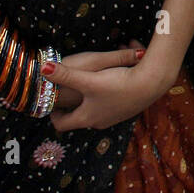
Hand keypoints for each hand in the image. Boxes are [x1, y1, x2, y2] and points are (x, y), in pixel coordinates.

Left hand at [44, 43, 160, 129]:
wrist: (152, 85)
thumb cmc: (118, 83)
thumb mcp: (88, 77)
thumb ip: (64, 74)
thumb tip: (42, 68)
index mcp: (86, 117)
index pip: (61, 124)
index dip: (53, 114)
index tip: (52, 103)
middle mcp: (98, 121)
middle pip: (79, 117)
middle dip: (74, 102)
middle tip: (70, 88)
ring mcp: (114, 117)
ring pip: (96, 109)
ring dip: (91, 95)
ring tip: (91, 78)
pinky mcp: (126, 110)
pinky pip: (110, 104)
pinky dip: (106, 93)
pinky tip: (112, 77)